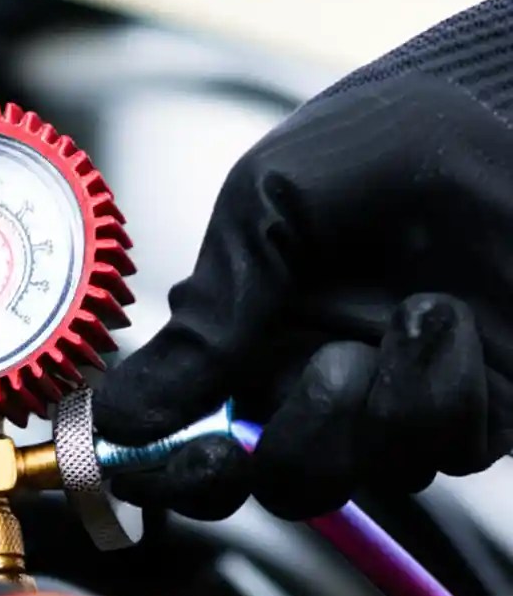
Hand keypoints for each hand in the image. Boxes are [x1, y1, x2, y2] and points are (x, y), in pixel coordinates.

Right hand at [94, 0, 512, 520]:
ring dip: (390, 405)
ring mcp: (388, 404)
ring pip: (367, 478)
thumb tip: (119, 415)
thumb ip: (204, 318)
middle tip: (333, 364)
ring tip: (420, 309)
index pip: (182, 446)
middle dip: (303, 444)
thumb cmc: (369, 146)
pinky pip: (447, 453)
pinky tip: (451, 323)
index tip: (201, 456)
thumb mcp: (266, 208)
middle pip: (278, 486)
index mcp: (236, 346)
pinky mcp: (468, 412)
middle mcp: (306, 386)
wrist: (492, 110)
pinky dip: (446, 396)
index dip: (174, 474)